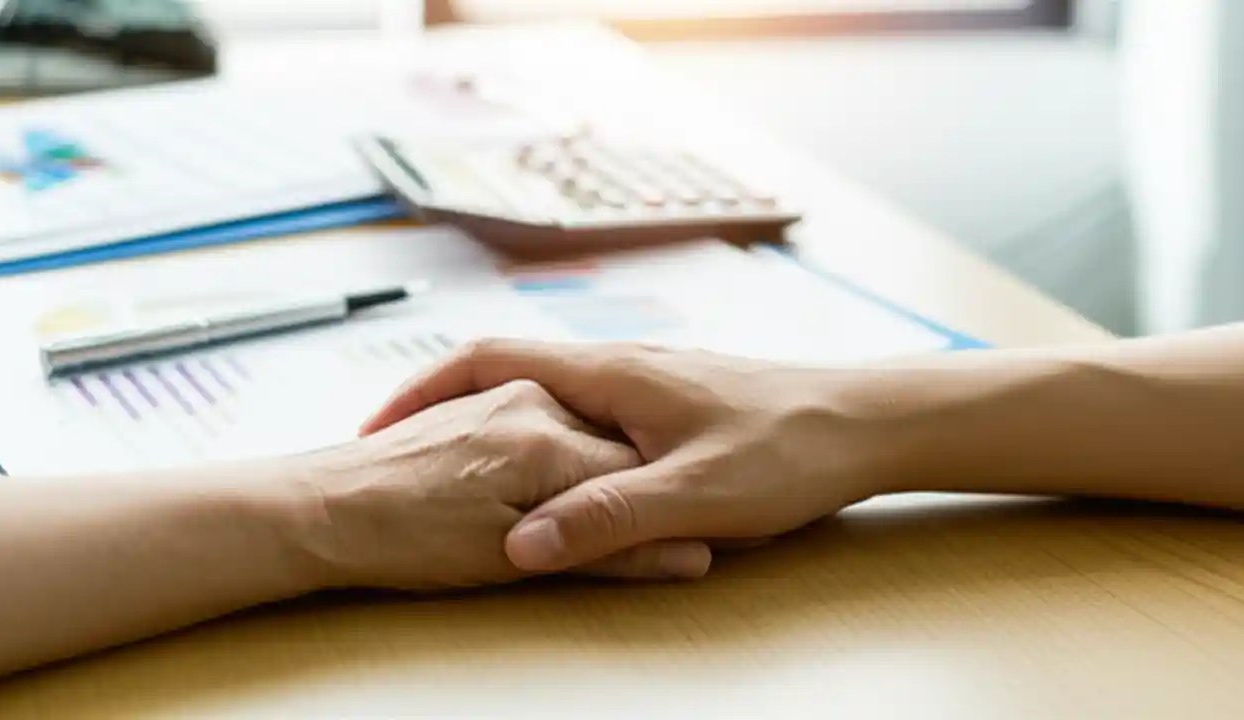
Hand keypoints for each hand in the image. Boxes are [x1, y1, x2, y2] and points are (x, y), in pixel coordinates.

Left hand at [301, 379, 711, 589]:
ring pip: (581, 431)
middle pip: (613, 445)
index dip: (672, 513)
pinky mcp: (484, 408)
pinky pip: (545, 426)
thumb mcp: (509, 556)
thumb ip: (606, 550)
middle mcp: (532, 403)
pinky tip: (546, 491)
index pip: (637, 475)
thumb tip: (688, 560)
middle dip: (636, 485)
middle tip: (668, 524)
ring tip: (595, 516)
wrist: (312, 509)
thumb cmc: (402, 536)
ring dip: (596, 471)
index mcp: (548, 437)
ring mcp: (506, 399)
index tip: (695, 537)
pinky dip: (560, 460)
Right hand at [359, 341, 891, 573]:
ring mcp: (646, 380)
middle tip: (400, 444)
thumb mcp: (696, 495)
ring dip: (498, 419)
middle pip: (509, 368)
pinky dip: (550, 435)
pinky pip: (588, 412)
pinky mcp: (671, 402)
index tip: (377, 426)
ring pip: (550, 393)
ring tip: (457, 462)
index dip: (424, 387)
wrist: (866, 422)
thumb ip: (608, 517)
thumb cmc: (788, 450)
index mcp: (610, 373)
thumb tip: (524, 546)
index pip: (489, 356)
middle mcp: (620, 365)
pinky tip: (556, 473)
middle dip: (448, 402)